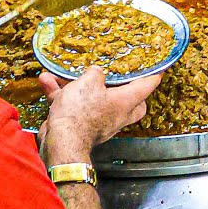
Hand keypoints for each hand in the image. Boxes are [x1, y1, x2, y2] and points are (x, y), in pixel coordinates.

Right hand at [39, 67, 162, 165]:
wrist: (61, 142)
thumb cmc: (80, 112)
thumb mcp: (89, 82)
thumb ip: (96, 73)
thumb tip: (96, 72)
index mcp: (126, 102)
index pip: (148, 85)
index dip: (154, 73)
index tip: (160, 67)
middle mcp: (117, 113)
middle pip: (130, 100)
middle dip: (126, 87)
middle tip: (120, 76)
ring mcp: (100, 121)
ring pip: (95, 99)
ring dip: (77, 84)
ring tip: (63, 72)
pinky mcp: (81, 125)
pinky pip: (74, 105)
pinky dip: (61, 93)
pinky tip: (47, 80)